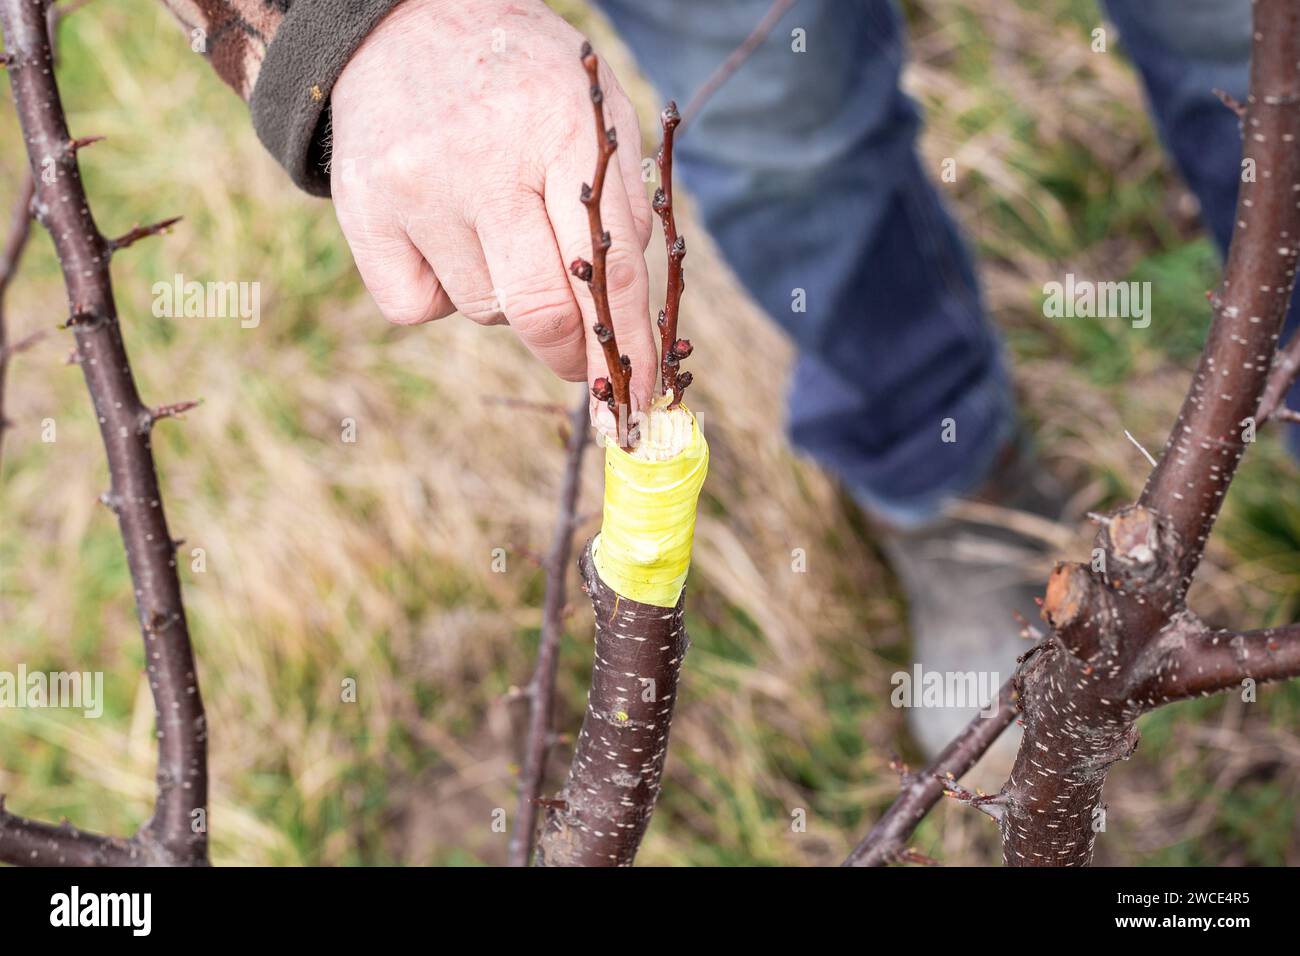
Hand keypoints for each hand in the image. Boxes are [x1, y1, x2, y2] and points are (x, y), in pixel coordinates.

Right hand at [330, 0, 655, 430]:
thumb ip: (622, 206)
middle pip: (540, 310)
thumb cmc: (521, 81)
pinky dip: (440, 296)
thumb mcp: (593, 112)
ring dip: (505, 300)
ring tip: (497, 233)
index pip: (607, 267)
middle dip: (571, 354)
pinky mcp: (362, 211)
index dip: (627, 343)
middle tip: (581, 363)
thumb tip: (629, 315)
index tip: (637, 396)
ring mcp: (415, 189)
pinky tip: (446, 241)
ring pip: (483, 309)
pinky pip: (417, 308)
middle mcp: (482, 162)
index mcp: (559, 131)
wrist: (401, 23)